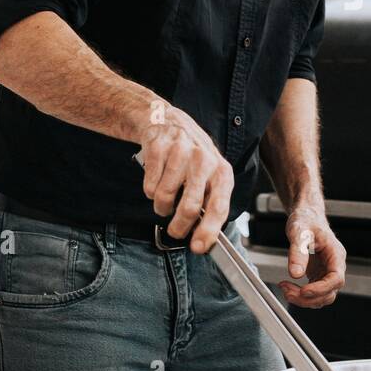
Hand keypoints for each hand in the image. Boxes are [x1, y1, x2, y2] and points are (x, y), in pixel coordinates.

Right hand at [137, 105, 232, 252]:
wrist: (169, 122)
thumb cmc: (192, 157)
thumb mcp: (210, 176)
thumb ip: (210, 204)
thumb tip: (205, 238)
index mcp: (221, 172)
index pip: (219, 207)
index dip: (208, 231)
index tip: (198, 247)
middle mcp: (204, 160)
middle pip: (190, 207)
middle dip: (179, 227)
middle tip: (174, 231)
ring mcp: (181, 152)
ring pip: (165, 197)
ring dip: (161, 206)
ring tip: (164, 200)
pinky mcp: (159, 148)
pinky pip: (149, 185)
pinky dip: (149, 190)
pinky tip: (156, 181)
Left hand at [278, 204, 345, 308]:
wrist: (306, 216)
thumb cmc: (306, 219)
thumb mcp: (299, 232)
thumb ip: (298, 252)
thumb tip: (296, 274)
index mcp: (336, 254)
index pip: (336, 279)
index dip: (321, 289)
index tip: (304, 291)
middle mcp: (335, 266)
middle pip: (329, 292)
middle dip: (309, 298)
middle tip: (288, 292)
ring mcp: (327, 272)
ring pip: (321, 297)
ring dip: (304, 299)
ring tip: (285, 289)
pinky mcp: (318, 275)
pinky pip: (313, 293)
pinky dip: (300, 295)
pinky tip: (288, 287)